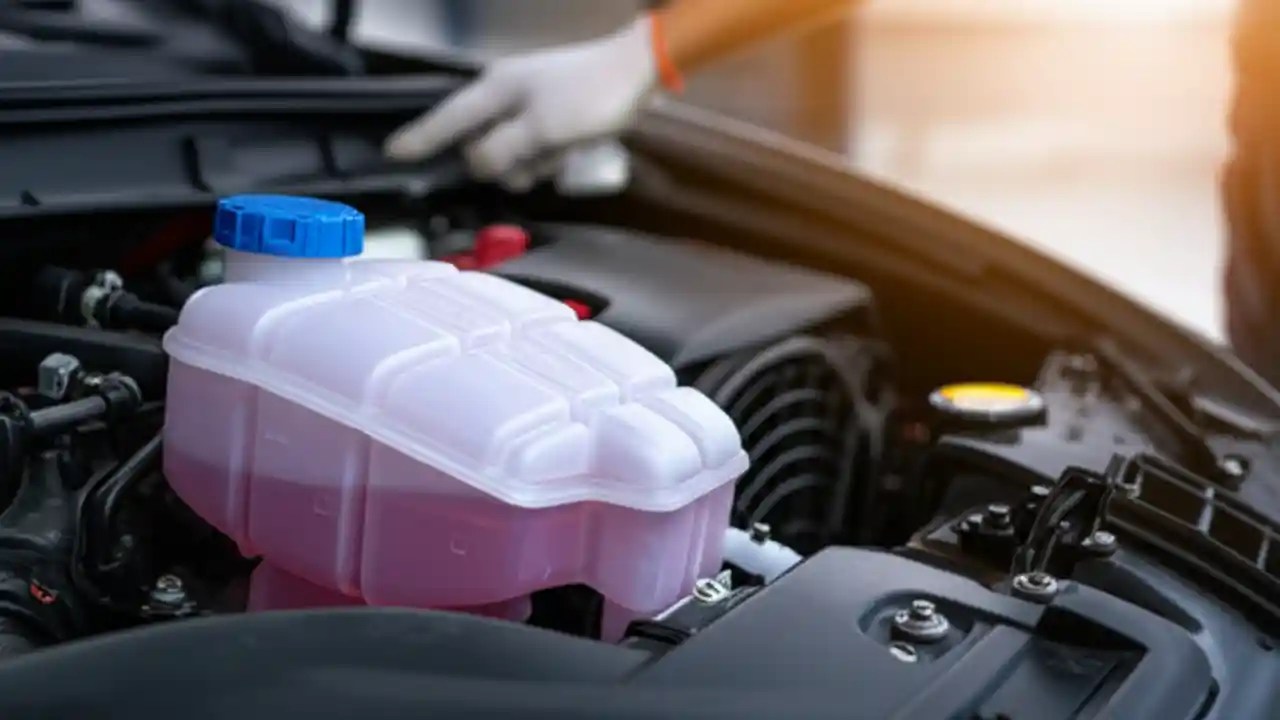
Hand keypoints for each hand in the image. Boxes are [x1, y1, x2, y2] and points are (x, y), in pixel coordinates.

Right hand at [383, 17, 657, 191]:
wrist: (639, 73)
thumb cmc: (591, 95)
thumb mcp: (541, 131)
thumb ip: (501, 150)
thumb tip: (477, 164)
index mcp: (496, 88)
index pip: (447, 118)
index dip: (421, 139)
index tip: (394, 153)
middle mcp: (506, 94)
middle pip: (481, 144)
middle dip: (502, 164)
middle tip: (532, 163)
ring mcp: (530, 105)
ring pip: (511, 152)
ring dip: (531, 164)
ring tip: (559, 153)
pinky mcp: (552, 116)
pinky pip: (536, 149)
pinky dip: (550, 157)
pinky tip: (569, 150)